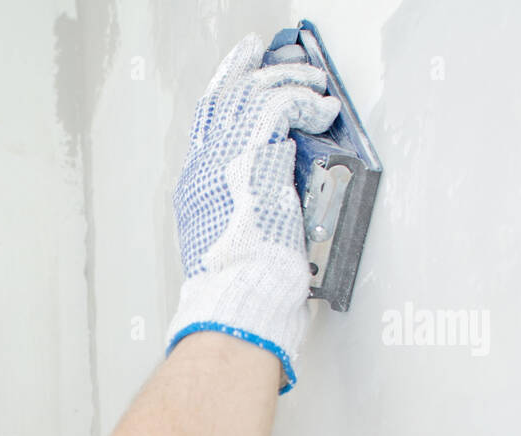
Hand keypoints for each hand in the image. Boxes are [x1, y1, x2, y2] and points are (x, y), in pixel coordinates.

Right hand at [165, 32, 339, 393]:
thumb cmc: (246, 288)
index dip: (226, 91)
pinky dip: (306, 101)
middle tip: (274, 52)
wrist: (243, 298)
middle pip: (222, 98)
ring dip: (288, 81)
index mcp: (197, 190)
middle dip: (251, 69)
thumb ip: (252, 207)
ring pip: (253, 93)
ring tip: (314, 83)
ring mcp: (224, 160)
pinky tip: (323, 110)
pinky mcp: (253, 157)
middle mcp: (203, 169)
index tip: (243, 71)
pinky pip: (281, 105)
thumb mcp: (242, 243)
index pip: (207, 124)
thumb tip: (279, 190)